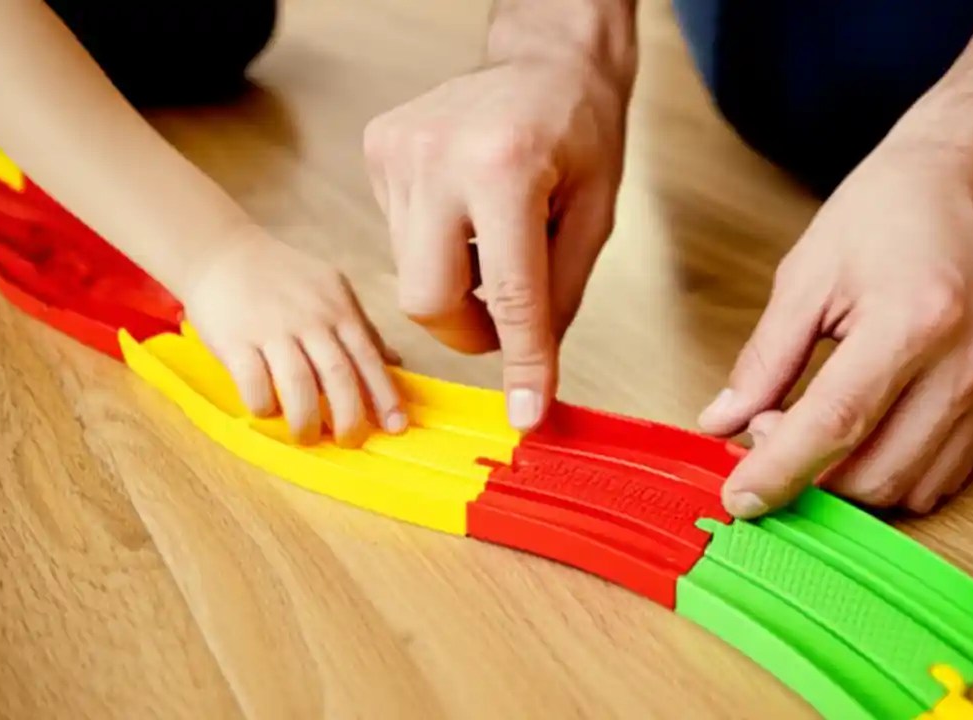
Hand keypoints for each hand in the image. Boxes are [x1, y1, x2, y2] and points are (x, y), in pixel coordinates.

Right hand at [181, 226, 404, 446]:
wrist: (221, 252)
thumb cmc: (282, 277)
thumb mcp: (330, 291)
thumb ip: (361, 328)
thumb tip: (395, 362)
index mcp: (338, 309)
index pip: (368, 358)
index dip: (384, 396)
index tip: (397, 427)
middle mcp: (310, 319)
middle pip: (338, 375)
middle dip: (349, 417)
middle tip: (351, 441)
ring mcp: (271, 329)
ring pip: (298, 384)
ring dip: (306, 420)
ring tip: (308, 437)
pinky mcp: (234, 340)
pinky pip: (254, 382)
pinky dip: (264, 405)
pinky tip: (268, 412)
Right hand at [361, 58, 627, 429]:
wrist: (543, 57)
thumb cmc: (580, 131)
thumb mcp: (595, 216)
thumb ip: (559, 297)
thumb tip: (532, 374)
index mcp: (504, 168)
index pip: (509, 294)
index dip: (522, 362)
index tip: (526, 413)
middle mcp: (438, 158)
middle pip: (428, 300)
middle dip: (470, 329)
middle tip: (505, 316)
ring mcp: (397, 151)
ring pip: (411, 274)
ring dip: (457, 281)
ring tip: (495, 236)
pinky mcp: (377, 149)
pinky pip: (400, 237)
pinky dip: (437, 245)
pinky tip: (467, 208)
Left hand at [699, 140, 972, 516]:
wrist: (965, 179)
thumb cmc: (886, 210)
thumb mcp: (804, 273)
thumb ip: (764, 359)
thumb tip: (722, 423)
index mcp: (911, 323)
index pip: (834, 424)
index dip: (779, 470)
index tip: (737, 498)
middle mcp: (962, 366)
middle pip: (873, 473)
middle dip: (808, 476)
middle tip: (767, 431)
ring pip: (907, 490)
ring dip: (846, 484)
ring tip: (809, 430)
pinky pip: (938, 478)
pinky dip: (887, 477)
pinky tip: (854, 439)